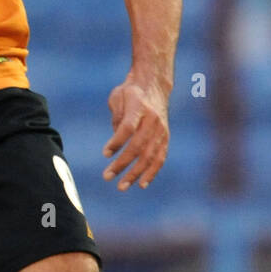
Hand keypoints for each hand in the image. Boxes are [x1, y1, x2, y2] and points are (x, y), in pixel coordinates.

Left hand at [102, 74, 169, 190]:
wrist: (155, 85)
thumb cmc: (130, 92)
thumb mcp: (118, 96)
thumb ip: (117, 117)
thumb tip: (117, 141)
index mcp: (139, 107)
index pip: (128, 128)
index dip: (117, 142)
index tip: (105, 154)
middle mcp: (153, 120)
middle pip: (138, 146)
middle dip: (122, 164)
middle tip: (107, 176)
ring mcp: (161, 130)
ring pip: (149, 156)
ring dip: (135, 173)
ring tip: (122, 186)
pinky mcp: (165, 137)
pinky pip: (160, 158)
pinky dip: (151, 172)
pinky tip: (141, 184)